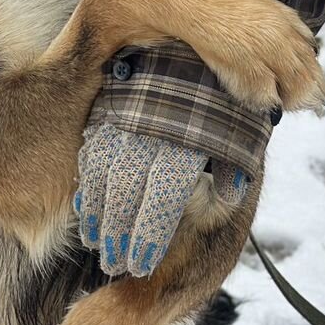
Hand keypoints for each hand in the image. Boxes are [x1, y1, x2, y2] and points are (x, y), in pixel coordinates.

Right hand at [75, 123, 249, 276]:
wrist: (197, 58)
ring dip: (98, 213)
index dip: (149, 235)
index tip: (140, 265)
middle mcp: (152, 132)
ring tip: (96, 244)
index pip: (162, 199)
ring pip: (104, 174)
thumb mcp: (240, 144)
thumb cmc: (223, 112)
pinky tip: (83, 207)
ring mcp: (126, 120)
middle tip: (114, 264)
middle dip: (119, 232)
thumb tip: (215, 201)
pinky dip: (87, 181)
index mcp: (186, 143)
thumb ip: (229, 180)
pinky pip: (91, 151)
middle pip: (128, 191)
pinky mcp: (109, 111)